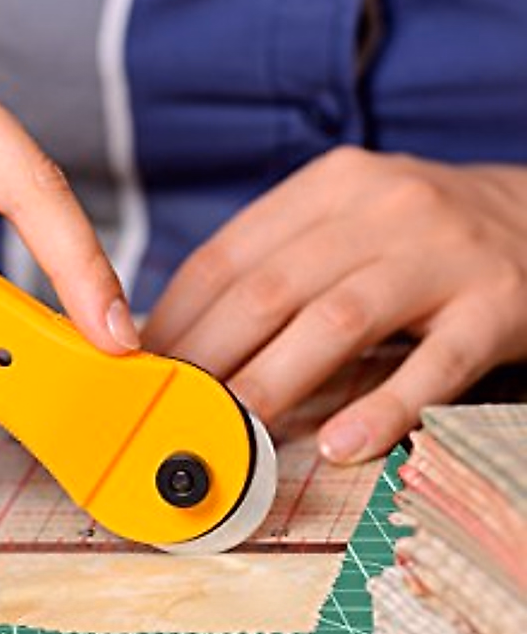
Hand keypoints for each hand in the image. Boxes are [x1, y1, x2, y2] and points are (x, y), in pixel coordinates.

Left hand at [142, 147, 526, 462]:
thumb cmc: (422, 235)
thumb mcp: (346, 220)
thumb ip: (275, 263)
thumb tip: (181, 334)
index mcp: (327, 187)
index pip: (226, 257)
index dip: (175, 319)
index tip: (141, 368)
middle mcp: (380, 208)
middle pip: (268, 291)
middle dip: (207, 358)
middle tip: (172, 412)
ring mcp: (441, 254)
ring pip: (335, 324)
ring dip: (272, 384)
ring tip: (232, 432)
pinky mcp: (496, 305)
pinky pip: (432, 365)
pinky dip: (383, 409)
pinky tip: (341, 446)